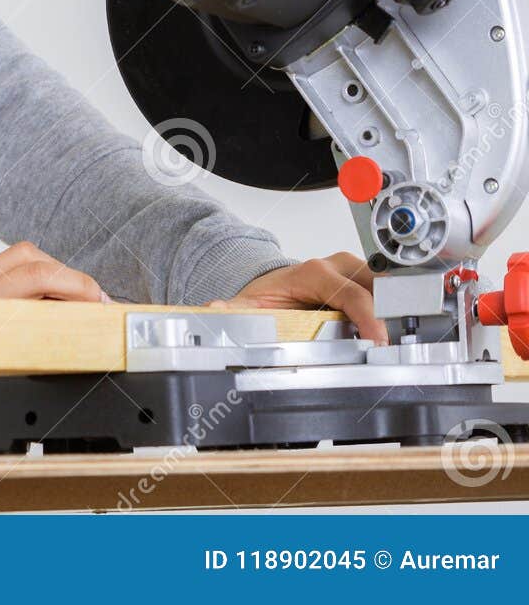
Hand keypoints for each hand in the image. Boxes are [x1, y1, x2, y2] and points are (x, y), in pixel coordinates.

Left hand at [0, 242, 107, 456]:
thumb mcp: (3, 386)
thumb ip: (44, 356)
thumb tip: (88, 335)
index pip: (34, 275)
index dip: (76, 286)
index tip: (101, 306)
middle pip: (32, 260)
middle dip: (72, 280)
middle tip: (98, 307)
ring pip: (24, 261)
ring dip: (59, 279)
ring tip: (80, 307)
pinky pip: (15, 272)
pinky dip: (44, 284)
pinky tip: (58, 309)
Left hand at [211, 252, 387, 344]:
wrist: (270, 284)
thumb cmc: (266, 295)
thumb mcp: (249, 305)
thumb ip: (235, 310)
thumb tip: (217, 310)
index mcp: (313, 272)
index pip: (351, 293)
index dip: (368, 317)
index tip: (377, 341)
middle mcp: (336, 266)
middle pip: (377, 285)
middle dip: (389, 312)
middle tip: (393, 345)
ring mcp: (352, 271)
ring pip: (386, 286)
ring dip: (393, 312)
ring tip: (394, 342)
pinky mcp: (362, 280)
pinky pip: (384, 292)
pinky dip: (390, 311)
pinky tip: (389, 333)